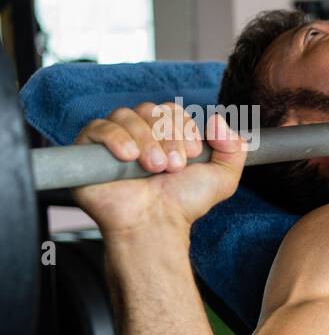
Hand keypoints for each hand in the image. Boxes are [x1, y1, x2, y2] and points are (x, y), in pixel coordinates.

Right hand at [71, 103, 245, 235]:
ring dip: (146, 139)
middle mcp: (139, 133)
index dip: (185, 128)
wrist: (156, 225)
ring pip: (126, 115)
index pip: (172, 110)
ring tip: (154, 167)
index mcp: (165, 134)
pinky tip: (129, 157)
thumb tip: (218, 120)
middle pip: (151, 109)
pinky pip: (97, 127)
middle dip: (167, 135)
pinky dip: (116, 137)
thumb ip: (234, 149)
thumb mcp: (222, 178)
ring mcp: (113, 141)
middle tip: (173, 166)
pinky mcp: (88, 151)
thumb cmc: (183, 203)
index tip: (193, 155)